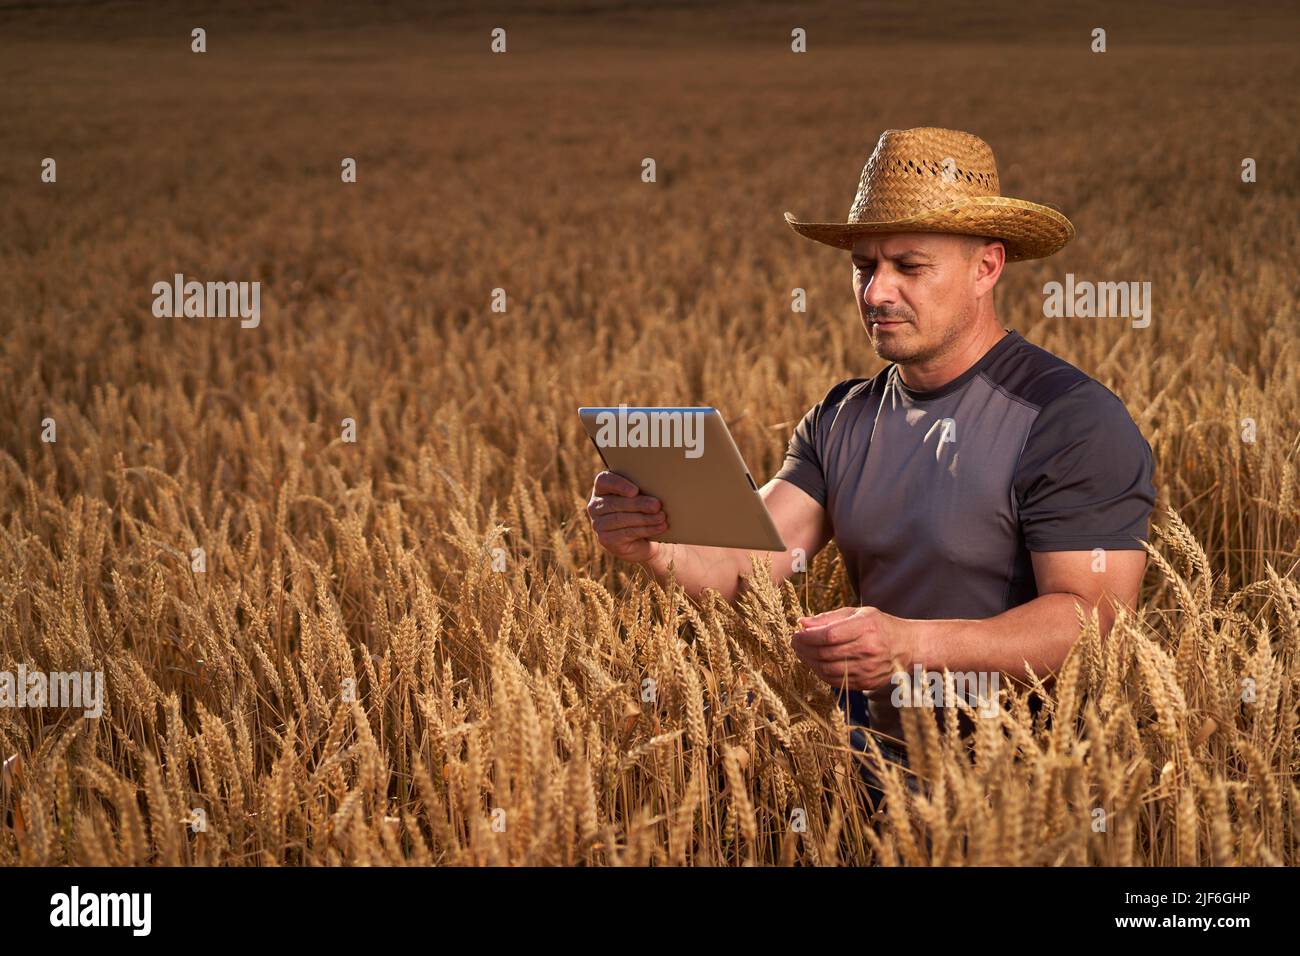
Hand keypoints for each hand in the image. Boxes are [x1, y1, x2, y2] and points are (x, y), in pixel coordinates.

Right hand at [586, 471, 667, 563]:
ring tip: (661, 517)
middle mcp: (596, 506)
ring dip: (644, 518)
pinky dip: (645, 530)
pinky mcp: (605, 539)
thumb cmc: (642, 510)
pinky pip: (626, 533)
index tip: (635, 491)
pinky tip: (659, 527)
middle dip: (638, 504)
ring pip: (621, 519)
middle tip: (657, 505)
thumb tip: (658, 488)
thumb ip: (643, 489)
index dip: (619, 485)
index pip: (604, 481)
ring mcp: (598, 524)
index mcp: (602, 488)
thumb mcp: (641, 496)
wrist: (643, 539)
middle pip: (615, 503)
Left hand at [791, 606, 915, 691]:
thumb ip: (829, 618)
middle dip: (804, 649)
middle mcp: (868, 649)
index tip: (797, 633)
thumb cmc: (879, 626)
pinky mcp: (866, 683)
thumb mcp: (857, 613)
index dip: (808, 636)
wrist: (907, 647)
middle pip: (825, 653)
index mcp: (866, 627)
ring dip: (809, 662)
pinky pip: (835, 681)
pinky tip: (815, 663)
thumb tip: (802, 623)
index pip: (828, 634)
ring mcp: (868, 669)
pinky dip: (820, 673)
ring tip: (802, 653)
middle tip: (795, 643)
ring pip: (827, 670)